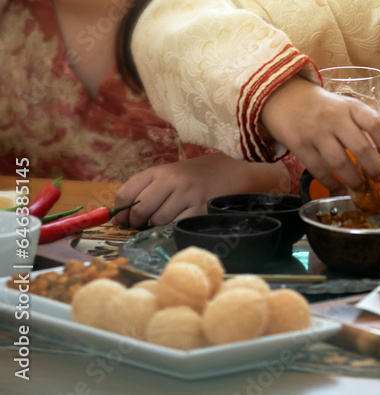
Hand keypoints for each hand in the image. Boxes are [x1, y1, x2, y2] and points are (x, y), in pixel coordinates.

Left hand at [113, 154, 290, 228]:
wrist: (240, 171)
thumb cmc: (203, 174)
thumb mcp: (175, 173)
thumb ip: (151, 188)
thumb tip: (125, 215)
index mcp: (161, 170)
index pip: (127, 192)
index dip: (120, 211)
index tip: (123, 220)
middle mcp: (172, 180)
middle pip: (140, 209)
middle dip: (137, 223)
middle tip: (143, 225)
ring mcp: (188, 195)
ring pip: (158, 220)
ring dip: (158, 226)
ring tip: (167, 220)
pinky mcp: (201, 209)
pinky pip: (177, 225)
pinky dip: (174, 228)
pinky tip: (181, 221)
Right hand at [260, 76, 379, 192]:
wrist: (284, 97)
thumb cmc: (322, 106)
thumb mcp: (344, 105)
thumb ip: (360, 123)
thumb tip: (377, 154)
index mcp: (350, 107)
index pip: (374, 123)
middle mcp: (335, 118)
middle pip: (360, 147)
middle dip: (374, 168)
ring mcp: (316, 133)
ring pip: (340, 163)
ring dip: (354, 180)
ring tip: (361, 188)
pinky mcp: (300, 146)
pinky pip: (319, 170)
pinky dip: (332, 184)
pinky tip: (340, 189)